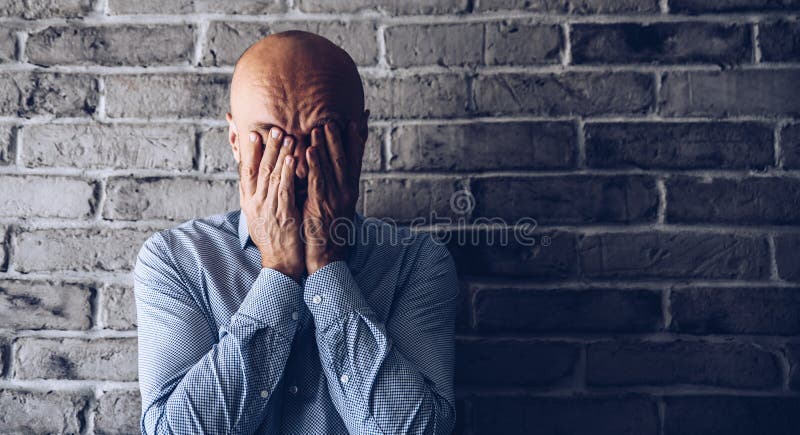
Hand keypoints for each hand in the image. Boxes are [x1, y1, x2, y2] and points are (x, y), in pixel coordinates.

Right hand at [239, 128, 304, 281]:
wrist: (279, 262)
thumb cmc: (271, 236)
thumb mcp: (256, 214)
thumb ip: (254, 195)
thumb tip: (250, 178)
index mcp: (249, 201)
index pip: (246, 171)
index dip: (248, 151)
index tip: (251, 133)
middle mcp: (255, 202)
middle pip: (259, 169)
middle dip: (266, 147)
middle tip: (272, 128)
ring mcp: (268, 208)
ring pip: (272, 176)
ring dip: (279, 154)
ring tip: (285, 136)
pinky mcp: (283, 214)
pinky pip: (285, 189)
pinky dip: (288, 172)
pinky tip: (293, 159)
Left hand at [303, 121, 364, 274]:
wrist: (328, 256)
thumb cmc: (329, 231)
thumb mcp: (337, 205)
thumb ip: (336, 186)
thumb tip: (334, 170)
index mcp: (350, 190)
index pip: (355, 159)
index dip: (357, 139)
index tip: (358, 121)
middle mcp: (346, 191)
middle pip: (344, 158)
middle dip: (340, 137)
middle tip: (336, 118)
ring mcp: (334, 198)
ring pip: (332, 167)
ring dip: (327, 145)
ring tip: (322, 126)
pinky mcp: (321, 205)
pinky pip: (317, 181)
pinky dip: (315, 165)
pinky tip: (310, 151)